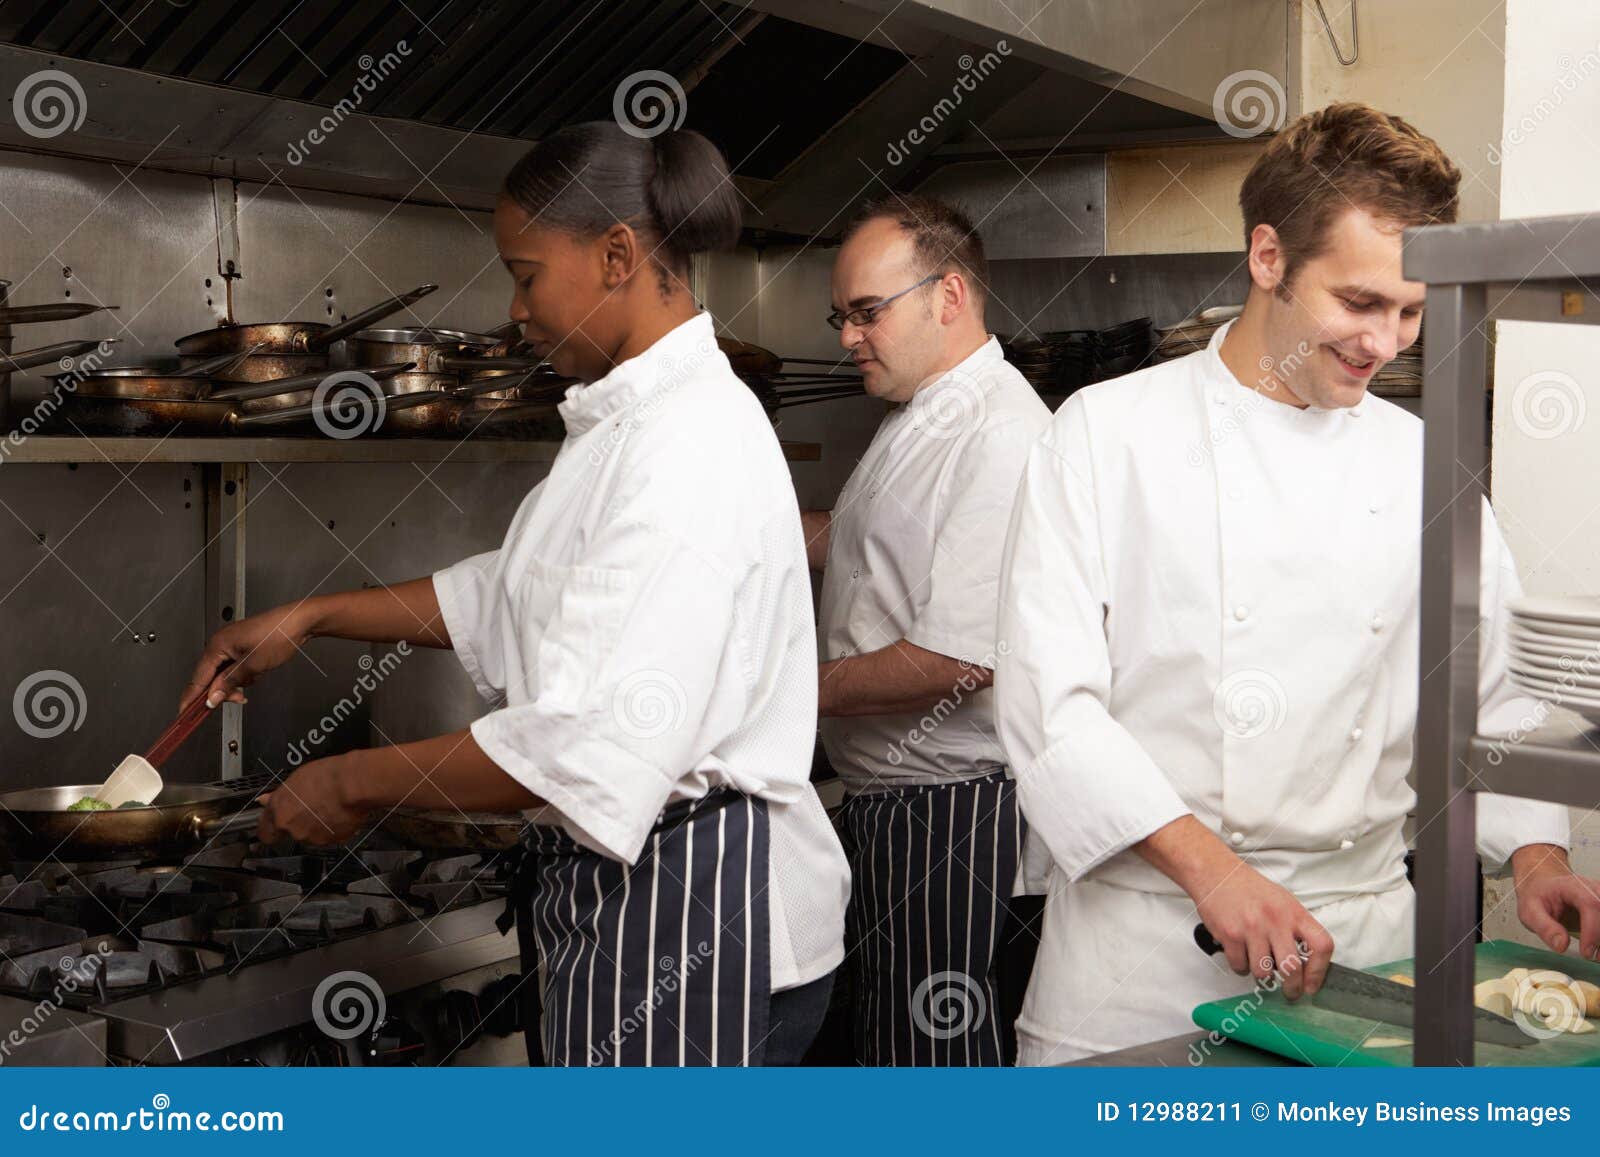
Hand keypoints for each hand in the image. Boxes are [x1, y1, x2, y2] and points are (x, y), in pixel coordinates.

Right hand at [180, 601, 318, 710]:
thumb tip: (212, 697)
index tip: (184, 713)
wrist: (299, 622)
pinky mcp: (242, 645)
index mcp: (217, 645)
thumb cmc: (278, 635)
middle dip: (224, 690)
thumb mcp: (252, 665)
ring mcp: (231, 643)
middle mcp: (220, 642)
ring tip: (255, 677)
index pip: (198, 677)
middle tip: (239, 697)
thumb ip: (229, 683)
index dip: (191, 697)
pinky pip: (235, 666)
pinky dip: (244, 674)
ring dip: (237, 682)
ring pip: (224, 673)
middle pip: (210, 676)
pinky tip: (257, 672)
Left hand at [257, 755, 370, 845]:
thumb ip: (279, 795)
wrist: (353, 785)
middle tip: (310, 808)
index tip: (275, 824)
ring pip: (311, 835)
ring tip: (329, 806)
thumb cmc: (327, 776)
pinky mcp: (332, 841)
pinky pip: (330, 836)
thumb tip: (265, 800)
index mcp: (279, 811)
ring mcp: (312, 837)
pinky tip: (339, 812)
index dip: (271, 829)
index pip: (265, 833)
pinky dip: (334, 828)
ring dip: (317, 825)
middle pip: (290, 832)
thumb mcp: (296, 778)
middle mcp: (292, 828)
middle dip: (298, 824)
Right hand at [1193, 865, 1333, 1000]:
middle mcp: (1275, 920)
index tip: (1312, 984)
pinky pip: (1239, 966)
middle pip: (1292, 968)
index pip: (1321, 945)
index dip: (1320, 971)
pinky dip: (1240, 966)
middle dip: (1292, 987)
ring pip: (1263, 972)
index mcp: (1293, 912)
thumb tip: (1306, 961)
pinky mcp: (1230, 935)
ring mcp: (1252, 928)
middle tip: (1290, 992)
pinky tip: (1241, 955)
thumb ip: (1295, 928)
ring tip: (1258, 964)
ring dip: (1261, 975)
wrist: (1216, 873)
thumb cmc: (1249, 888)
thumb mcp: (1282, 902)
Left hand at [1513, 844, 1599, 959]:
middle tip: (1593, 956)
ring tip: (1597, 956)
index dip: (1592, 931)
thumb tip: (1561, 945)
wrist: (1543, 886)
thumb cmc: (1537, 896)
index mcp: (1572, 886)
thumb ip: (1544, 927)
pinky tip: (1599, 951)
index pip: (1591, 904)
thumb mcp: (1530, 911)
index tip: (1586, 953)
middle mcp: (1592, 888)